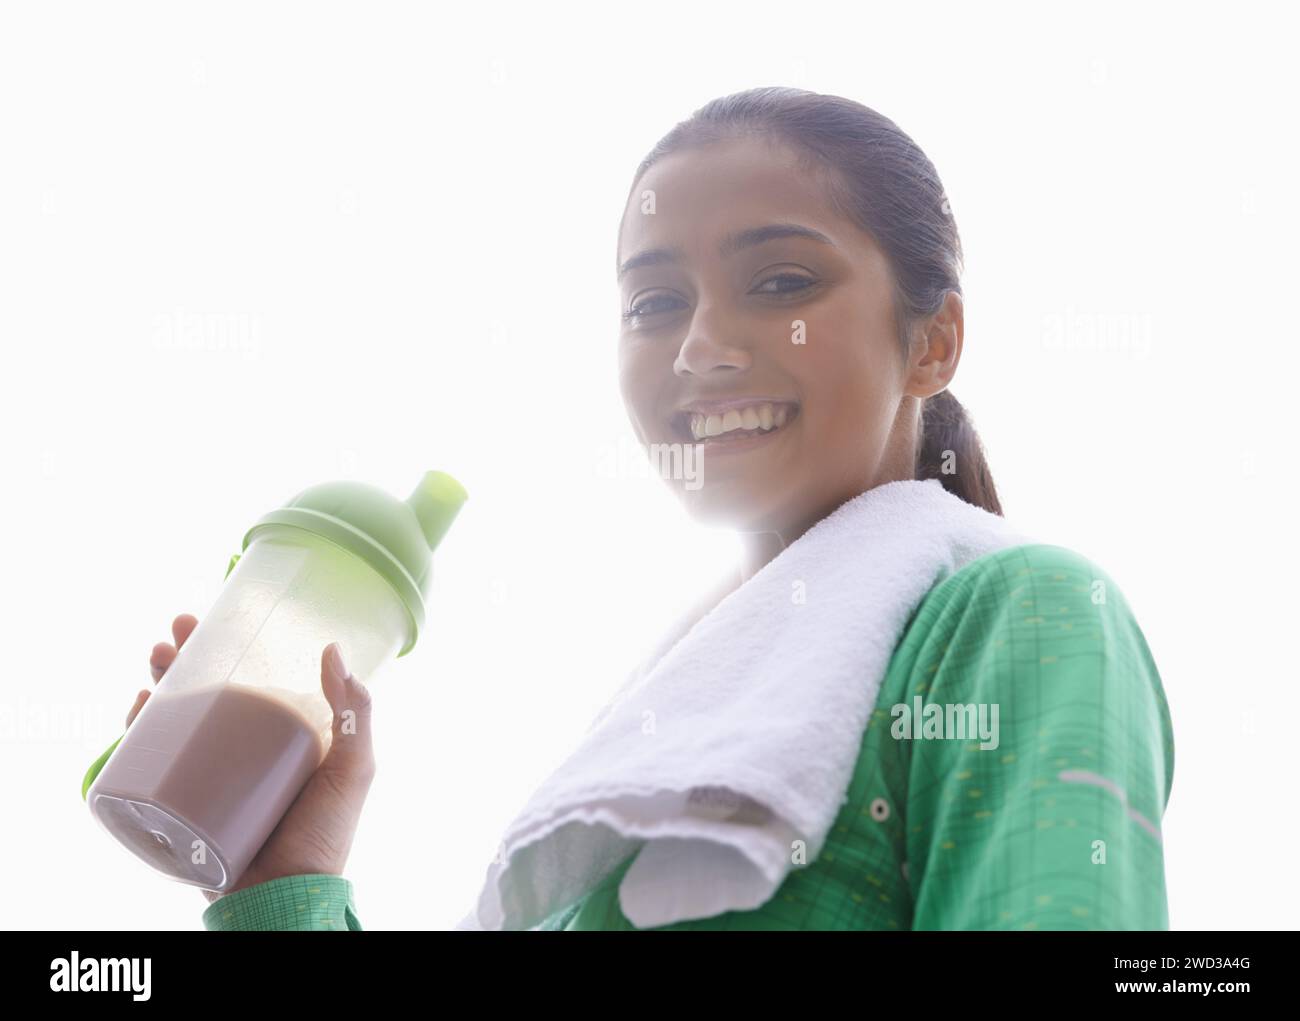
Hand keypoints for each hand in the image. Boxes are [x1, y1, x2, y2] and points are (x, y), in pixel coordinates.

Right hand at [135, 615, 375, 904]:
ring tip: (153, 661)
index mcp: (284, 739)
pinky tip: (139, 711)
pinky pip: (155, 765)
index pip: (252, 681)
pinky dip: (140, 735)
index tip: (215, 619)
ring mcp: (211, 779)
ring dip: (159, 686)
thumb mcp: (353, 769)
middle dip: (186, 659)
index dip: (231, 649)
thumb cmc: (327, 835)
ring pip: (177, 722)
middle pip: (207, 694)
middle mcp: (244, 753)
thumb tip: (333, 650)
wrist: (287, 899)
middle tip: (175, 632)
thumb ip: (353, 714)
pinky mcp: (183, 805)